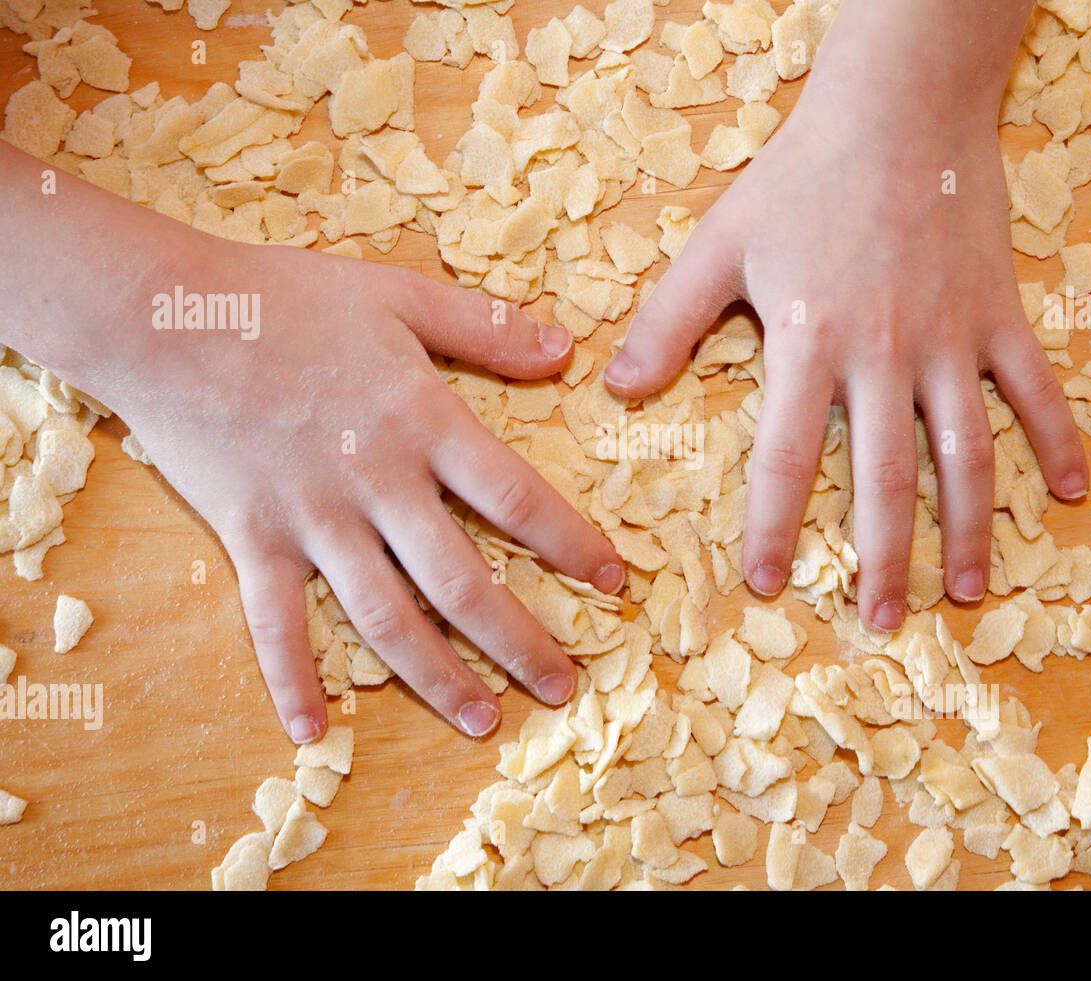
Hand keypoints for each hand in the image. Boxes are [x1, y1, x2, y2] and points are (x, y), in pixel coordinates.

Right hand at [109, 238, 624, 741]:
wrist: (164, 315)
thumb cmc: (285, 296)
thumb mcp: (397, 293)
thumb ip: (484, 327)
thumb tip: (566, 351)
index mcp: (421, 422)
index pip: (515, 498)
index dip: (570, 543)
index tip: (612, 582)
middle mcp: (375, 486)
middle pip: (462, 582)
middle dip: (518, 641)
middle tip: (561, 688)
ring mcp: (311, 520)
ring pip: (384, 618)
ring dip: (437, 677)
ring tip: (482, 721)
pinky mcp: (251, 538)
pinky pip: (273, 623)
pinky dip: (290, 678)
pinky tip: (311, 731)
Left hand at [603, 6, 1085, 631]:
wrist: (899, 108)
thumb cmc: (801, 176)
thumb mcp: (718, 243)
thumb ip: (668, 321)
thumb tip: (617, 389)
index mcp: (809, 346)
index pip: (783, 461)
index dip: (771, 529)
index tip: (765, 586)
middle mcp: (883, 357)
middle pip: (885, 480)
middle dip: (882, 559)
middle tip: (881, 623)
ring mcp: (951, 341)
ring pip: (968, 454)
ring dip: (970, 528)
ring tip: (971, 591)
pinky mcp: (1000, 316)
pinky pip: (1036, 389)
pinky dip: (1057, 439)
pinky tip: (1068, 492)